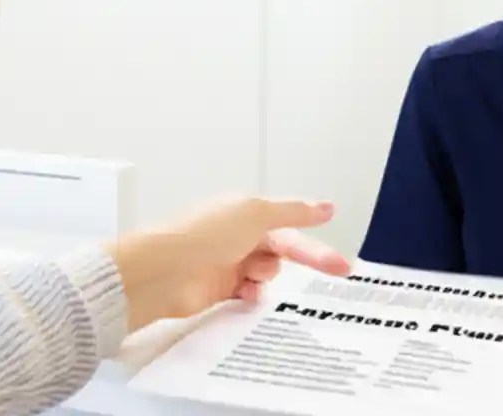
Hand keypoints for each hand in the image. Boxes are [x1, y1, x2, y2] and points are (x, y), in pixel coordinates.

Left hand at [107, 196, 351, 330]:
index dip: (316, 234)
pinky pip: (248, 295)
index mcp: (245, 212)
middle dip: (304, 259)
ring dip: (268, 276)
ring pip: (266, 273)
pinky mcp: (217, 291)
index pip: (290, 223)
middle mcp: (237, 236)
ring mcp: (227, 263)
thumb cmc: (204, 235)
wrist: (162, 272)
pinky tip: (248, 296)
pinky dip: (253, 296)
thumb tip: (325, 206)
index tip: (340, 251)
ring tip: (255, 278)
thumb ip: (294, 211)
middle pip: (282, 249)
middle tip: (336, 271)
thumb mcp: (256, 213)